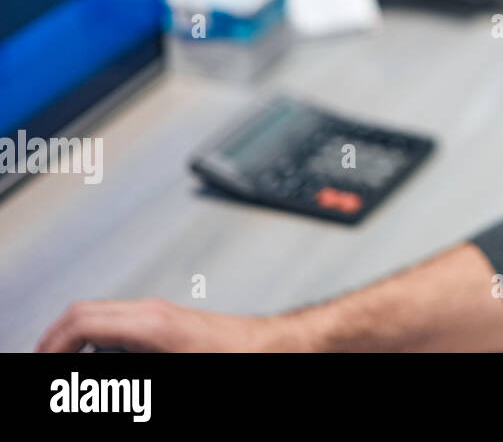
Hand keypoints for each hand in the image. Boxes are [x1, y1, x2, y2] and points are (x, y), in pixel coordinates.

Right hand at [35, 298, 300, 352]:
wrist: (274, 348)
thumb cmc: (235, 358)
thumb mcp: (169, 368)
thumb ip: (124, 375)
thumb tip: (96, 380)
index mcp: (149, 323)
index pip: (80, 323)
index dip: (51, 346)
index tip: (40, 364)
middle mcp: (153, 312)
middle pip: (84, 313)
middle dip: (57, 340)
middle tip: (46, 364)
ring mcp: (162, 314)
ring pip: (102, 317)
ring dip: (79, 340)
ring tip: (71, 366)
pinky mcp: (170, 324)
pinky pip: (121, 325)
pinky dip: (101, 341)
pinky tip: (106, 363)